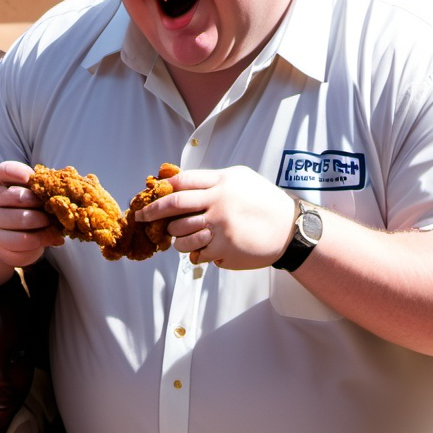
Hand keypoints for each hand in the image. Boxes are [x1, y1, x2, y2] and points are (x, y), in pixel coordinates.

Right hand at [0, 161, 64, 267]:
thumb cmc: (20, 206)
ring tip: (51, 221)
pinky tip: (53, 237)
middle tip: (50, 205)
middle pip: (18, 196)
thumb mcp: (25, 191)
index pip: (1, 171)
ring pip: (22, 219)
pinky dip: (43, 238)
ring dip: (43, 220)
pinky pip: (25, 240)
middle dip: (39, 200)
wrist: (1, 233)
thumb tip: (60, 185)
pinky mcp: (0, 244)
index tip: (30, 176)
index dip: (16, 172)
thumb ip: (37, 186)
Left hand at [137, 166, 296, 269]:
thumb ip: (212, 180)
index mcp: (222, 182)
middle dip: (152, 212)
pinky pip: (196, 253)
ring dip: (176, 237)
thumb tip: (179, 181)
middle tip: (142, 218)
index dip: (162, 189)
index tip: (150, 194)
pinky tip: (204, 249)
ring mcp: (220, 227)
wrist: (290, 229)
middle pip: (174, 206)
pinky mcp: (224, 248)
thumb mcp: (241, 179)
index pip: (183, 182)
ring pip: (180, 233)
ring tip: (183, 237)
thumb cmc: (264, 203)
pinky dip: (195, 253)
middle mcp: (219, 202)